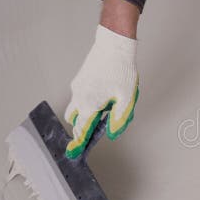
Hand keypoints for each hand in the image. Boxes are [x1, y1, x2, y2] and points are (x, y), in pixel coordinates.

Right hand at [64, 25, 138, 157]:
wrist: (114, 46)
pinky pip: (80, 96)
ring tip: (104, 111)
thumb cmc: (121, 71)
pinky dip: (87, 102)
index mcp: (89, 105)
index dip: (79, 143)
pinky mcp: (80, 80)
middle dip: (82, 128)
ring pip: (75, 108)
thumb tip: (113, 134)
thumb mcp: (126, 99)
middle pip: (75, 121)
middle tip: (93, 132)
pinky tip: (106, 96)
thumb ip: (119, 119)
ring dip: (84, 115)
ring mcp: (77, 87)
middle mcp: (79, 97)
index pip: (82, 130)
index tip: (73, 153)